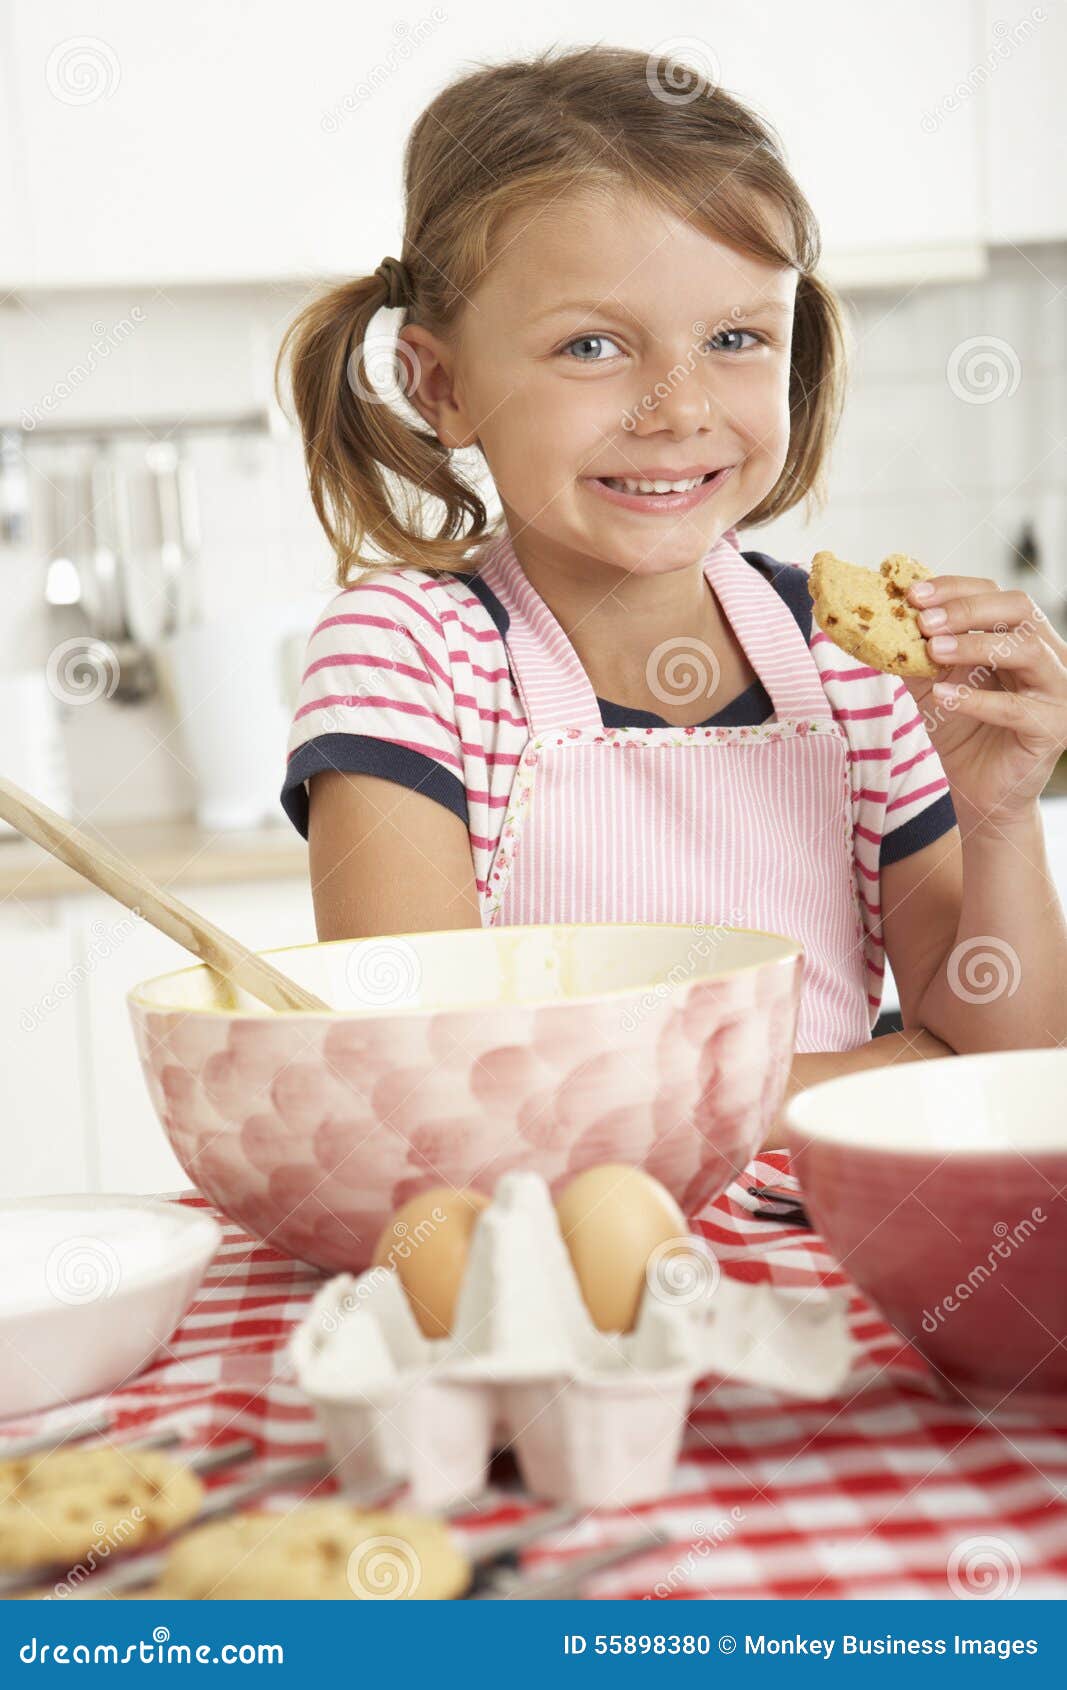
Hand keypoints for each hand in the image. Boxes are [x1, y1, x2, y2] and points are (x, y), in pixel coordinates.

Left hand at [901, 575, 1066, 830]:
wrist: (980, 792)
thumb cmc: (962, 733)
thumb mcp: (933, 684)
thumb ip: (917, 653)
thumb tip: (882, 618)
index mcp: (1022, 636)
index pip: (995, 595)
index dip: (954, 589)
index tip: (911, 594)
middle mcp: (1049, 655)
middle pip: (1020, 609)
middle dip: (967, 609)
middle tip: (923, 619)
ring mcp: (1057, 691)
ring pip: (1027, 650)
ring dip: (975, 644)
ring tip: (932, 649)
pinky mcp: (1053, 728)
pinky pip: (1015, 707)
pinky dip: (976, 699)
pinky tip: (942, 696)